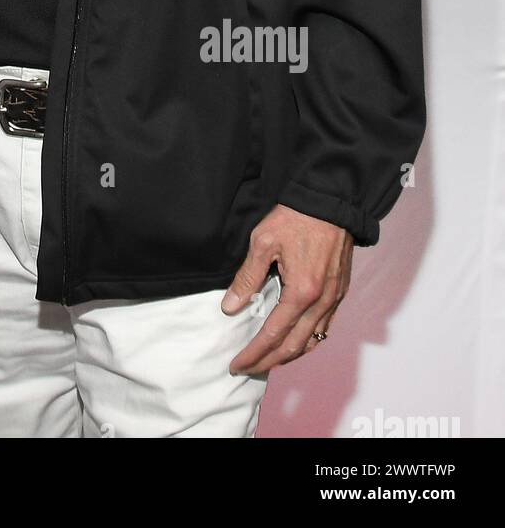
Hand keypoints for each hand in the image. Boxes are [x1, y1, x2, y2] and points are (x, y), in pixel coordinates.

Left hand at [222, 204, 352, 374]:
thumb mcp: (262, 242)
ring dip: (289, 355)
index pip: (273, 335)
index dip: (253, 353)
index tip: (236, 364)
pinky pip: (325, 327)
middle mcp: (321, 301)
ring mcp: (334, 298)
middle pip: (294, 346)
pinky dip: (308, 341)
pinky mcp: (340, 291)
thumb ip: (247, 277)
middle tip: (247, 368)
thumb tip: (230, 307)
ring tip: (267, 360)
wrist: (329, 201)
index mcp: (301, 292)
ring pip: (312, 341)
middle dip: (268, 361)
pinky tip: (294, 340)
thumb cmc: (294, 217)